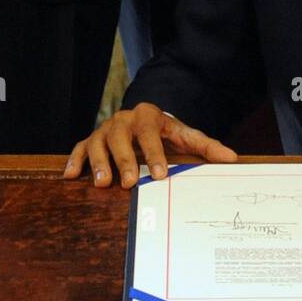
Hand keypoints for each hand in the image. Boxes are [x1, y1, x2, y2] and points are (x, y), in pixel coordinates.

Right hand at [64, 103, 239, 188]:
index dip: (154, 154)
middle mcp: (123, 121)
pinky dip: (74, 161)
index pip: (150, 134)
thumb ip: (206, 146)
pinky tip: (70, 176)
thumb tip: (231, 158)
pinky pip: (80, 149)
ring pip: (97, 143)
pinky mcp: (90, 140)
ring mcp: (104, 130)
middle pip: (120, 138)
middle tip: (130, 182)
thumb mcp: (185, 135)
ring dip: (98, 163)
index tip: (160, 175)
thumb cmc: (165, 132)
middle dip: (125, 161)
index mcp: (148, 116)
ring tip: (102, 183)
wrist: (143, 117)